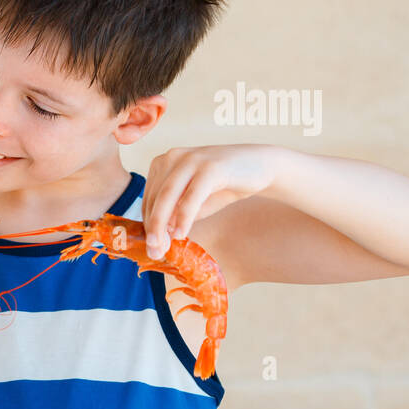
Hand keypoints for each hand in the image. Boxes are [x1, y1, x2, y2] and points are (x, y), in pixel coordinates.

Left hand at [141, 145, 281, 258]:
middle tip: (153, 251)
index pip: (150, 197)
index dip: (147, 223)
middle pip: (156, 198)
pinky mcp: (211, 167)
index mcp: (164, 163)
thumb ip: (175, 216)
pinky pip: (191, 197)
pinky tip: (181, 234)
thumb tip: (157, 239)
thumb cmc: (222, 186)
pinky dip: (184, 218)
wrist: (261, 166)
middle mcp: (173, 157)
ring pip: (167, 196)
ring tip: (162, 247)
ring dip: (161, 225)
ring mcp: (192, 159)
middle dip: (152, 228)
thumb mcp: (193, 203)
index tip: (149, 246)